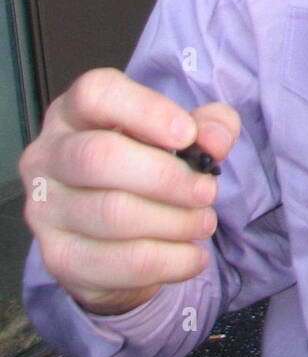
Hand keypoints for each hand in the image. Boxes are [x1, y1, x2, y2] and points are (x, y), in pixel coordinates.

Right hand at [19, 67, 239, 315]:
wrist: (113, 238)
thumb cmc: (146, 166)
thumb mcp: (181, 134)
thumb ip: (209, 126)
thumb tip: (214, 142)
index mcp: (74, 112)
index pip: (96, 94)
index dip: (146, 110)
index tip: (187, 134)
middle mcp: (47, 155)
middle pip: (99, 157)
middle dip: (167, 177)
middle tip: (207, 191)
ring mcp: (45, 209)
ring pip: (112, 214)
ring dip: (174, 221)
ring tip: (204, 222)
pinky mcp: (58, 257)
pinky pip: (118, 262)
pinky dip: (169, 261)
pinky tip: (193, 256)